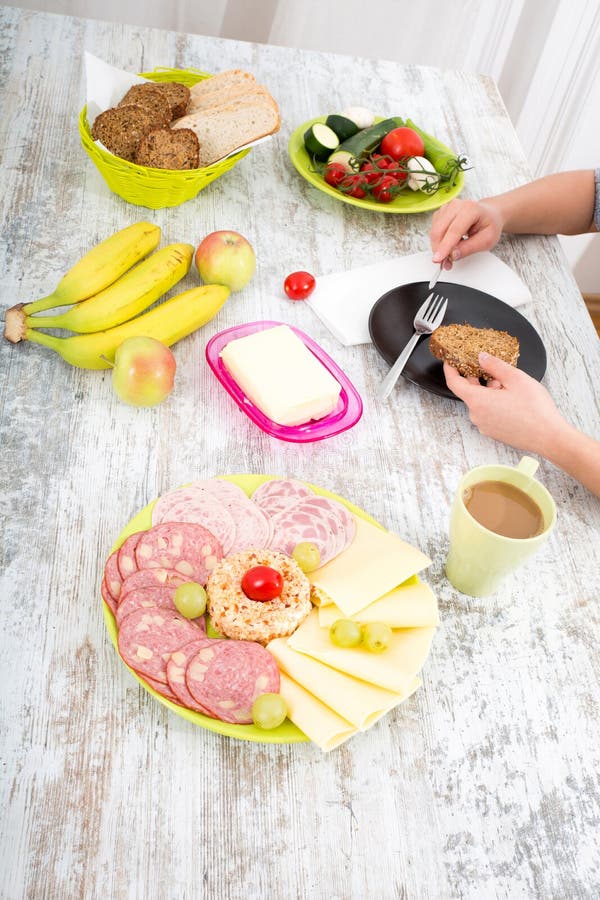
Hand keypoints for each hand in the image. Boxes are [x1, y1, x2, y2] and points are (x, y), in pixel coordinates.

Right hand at [430, 198, 503, 269]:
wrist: (489, 214)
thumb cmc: (490, 225)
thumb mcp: (487, 240)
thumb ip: (469, 248)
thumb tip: (453, 255)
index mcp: (470, 209)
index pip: (454, 231)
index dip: (445, 246)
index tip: (438, 259)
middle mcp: (456, 205)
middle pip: (439, 230)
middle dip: (439, 249)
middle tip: (445, 263)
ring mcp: (447, 208)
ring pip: (434, 231)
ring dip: (438, 246)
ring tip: (450, 254)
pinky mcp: (441, 212)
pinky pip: (434, 229)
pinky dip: (438, 241)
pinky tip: (449, 244)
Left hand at [443, 353, 565, 454]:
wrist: (549, 437)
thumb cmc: (535, 411)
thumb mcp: (516, 378)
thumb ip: (495, 365)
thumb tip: (482, 358)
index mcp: (478, 401)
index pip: (454, 383)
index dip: (450, 369)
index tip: (451, 361)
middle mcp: (477, 415)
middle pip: (469, 392)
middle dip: (477, 379)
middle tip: (490, 369)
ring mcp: (485, 426)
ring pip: (480, 402)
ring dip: (488, 391)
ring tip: (508, 385)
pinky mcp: (493, 432)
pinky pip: (487, 413)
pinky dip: (493, 403)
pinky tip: (510, 398)